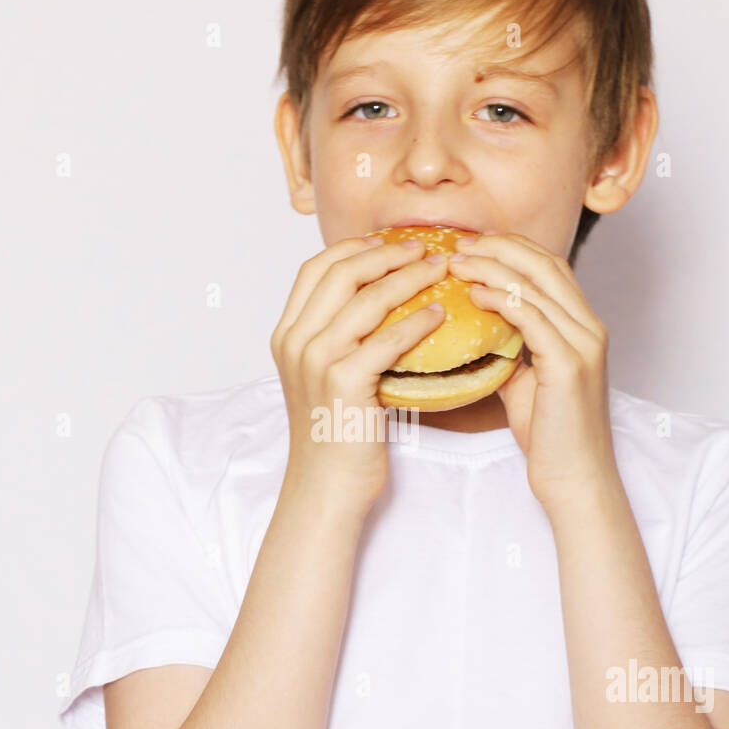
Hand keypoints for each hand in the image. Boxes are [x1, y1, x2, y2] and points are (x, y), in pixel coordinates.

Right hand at [270, 234, 447, 508]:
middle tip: (424, 247)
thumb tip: (379, 303)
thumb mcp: (327, 377)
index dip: (354, 247)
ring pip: (365, 299)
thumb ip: (340, 338)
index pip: (315, 268)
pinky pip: (386, 339)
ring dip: (408, 278)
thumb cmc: (336, 435)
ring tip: (440, 270)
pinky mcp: (343, 382)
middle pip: (340, 272)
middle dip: (385, 252)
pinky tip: (440, 314)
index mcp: (287, 334)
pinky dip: (416, 321)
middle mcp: (295, 341)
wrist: (326, 486)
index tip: (390, 241)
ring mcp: (316, 361)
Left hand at [447, 233, 619, 503]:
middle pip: (545, 264)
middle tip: (460, 243)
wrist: (575, 479)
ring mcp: (583, 344)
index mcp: (582, 326)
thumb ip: (509, 350)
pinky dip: (502, 300)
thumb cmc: (550, 436)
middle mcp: (589, 327)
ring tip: (457, 263)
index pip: (549, 267)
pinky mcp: (570, 365)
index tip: (472, 244)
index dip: (511, 248)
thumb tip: (475, 330)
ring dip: (493, 267)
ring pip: (537, 285)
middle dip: (500, 246)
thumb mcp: (525, 382)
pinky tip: (474, 296)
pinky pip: (533, 318)